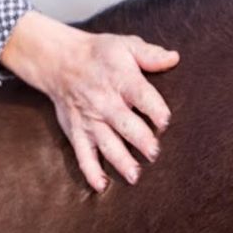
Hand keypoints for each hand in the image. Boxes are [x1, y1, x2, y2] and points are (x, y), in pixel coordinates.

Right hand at [0, 10, 179, 190]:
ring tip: (135, 176)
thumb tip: (174, 58)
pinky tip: (102, 186)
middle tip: (155, 153)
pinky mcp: (77, 132)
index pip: (140, 95)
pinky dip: (91, 172)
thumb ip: (150, 54)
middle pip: (124, 124)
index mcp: (121, 80)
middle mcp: (104, 102)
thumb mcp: (125, 45)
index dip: (154, 108)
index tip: (165, 121)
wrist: (59, 60)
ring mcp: (90, 120)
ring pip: (106, 144)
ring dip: (120, 161)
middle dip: (140, 140)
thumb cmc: (99, 54)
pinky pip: (83, 155)